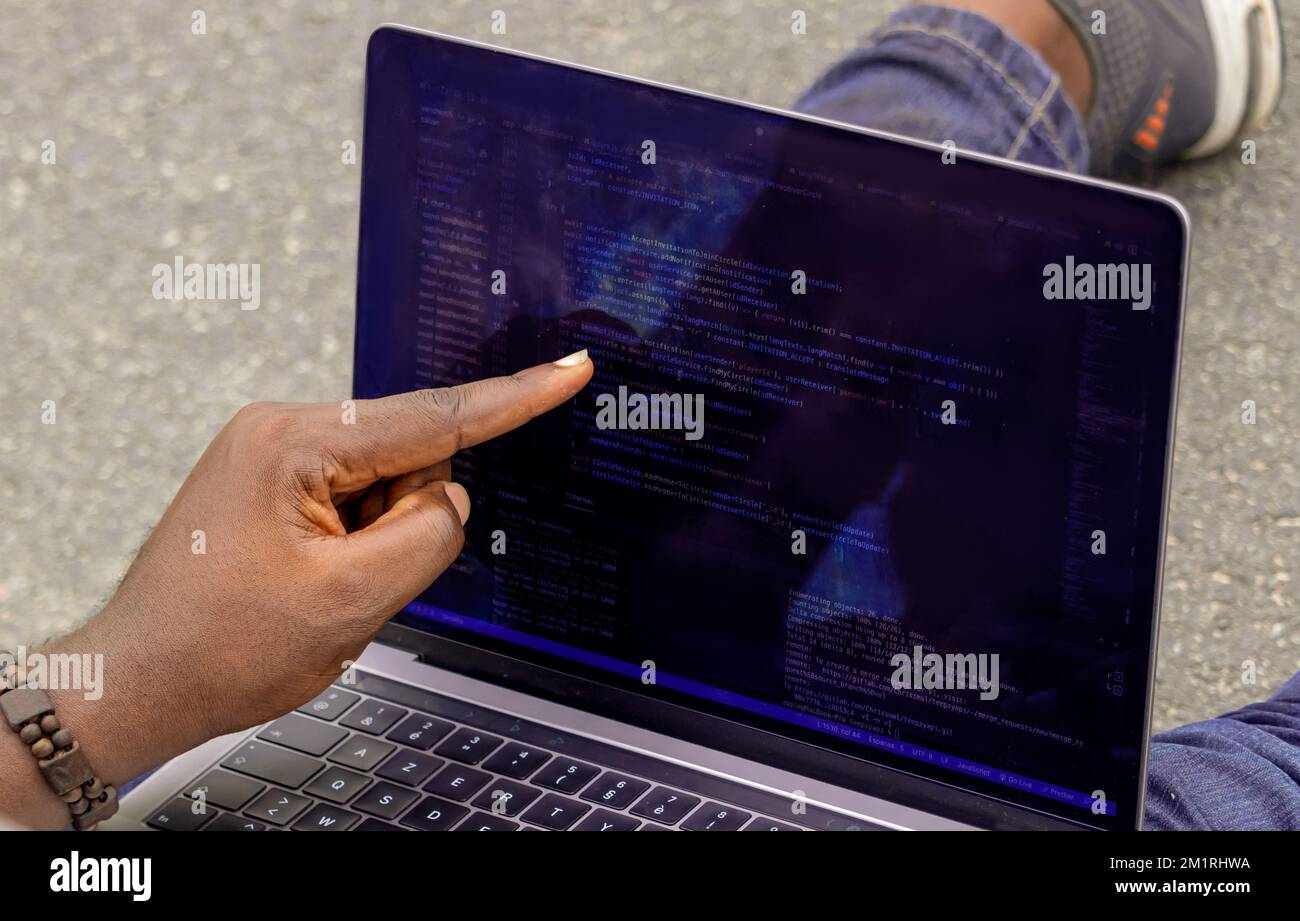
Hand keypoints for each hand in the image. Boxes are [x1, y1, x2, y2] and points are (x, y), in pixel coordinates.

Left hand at [8, 352, 591, 827]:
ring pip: (385, 490)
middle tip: (352, 585)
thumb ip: (428, 535)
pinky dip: (356, 552)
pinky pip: (355, 507)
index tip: (568, 369)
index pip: (432, 419)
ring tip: (316, 592)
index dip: (514, 400)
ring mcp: (273, 459)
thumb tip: (450, 500)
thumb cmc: (217, 648)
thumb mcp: (350, 601)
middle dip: (404, 526)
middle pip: (409, 461)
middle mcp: (280, 433)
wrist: (140, 685)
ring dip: (376, 547)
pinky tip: (311, 586)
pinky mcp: (274, 488)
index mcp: (293, 443)